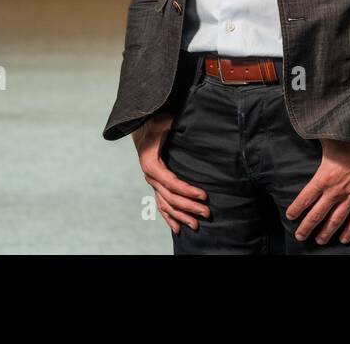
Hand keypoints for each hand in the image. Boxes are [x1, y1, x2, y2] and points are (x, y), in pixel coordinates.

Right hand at [133, 113, 209, 233]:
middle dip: (189, 207)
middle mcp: (150, 176)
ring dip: (181, 216)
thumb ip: (176, 125)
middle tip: (206, 213)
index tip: (203, 195)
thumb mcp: (166, 122)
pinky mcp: (156, 186)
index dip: (187, 191)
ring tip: (196, 225)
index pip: (171, 182)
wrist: (143, 126)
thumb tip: (194, 126)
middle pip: (170, 197)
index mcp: (151, 163)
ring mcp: (152, 183)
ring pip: (166, 205)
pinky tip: (178, 229)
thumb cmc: (156, 123)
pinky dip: (169, 218)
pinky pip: (161, 205)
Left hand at [285, 128, 349, 245]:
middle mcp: (336, 191)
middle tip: (300, 236)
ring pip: (335, 221)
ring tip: (319, 241)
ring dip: (326, 233)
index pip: (305, 198)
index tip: (290, 216)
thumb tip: (306, 130)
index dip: (296, 209)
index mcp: (325, 177)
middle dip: (307, 227)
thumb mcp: (331, 139)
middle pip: (317, 214)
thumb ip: (316, 139)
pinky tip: (344, 239)